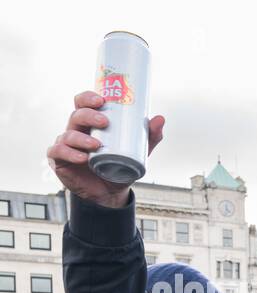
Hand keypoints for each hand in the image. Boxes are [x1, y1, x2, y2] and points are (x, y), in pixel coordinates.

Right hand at [47, 91, 164, 207]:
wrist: (111, 193)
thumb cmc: (120, 167)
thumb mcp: (137, 152)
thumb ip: (149, 137)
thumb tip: (160, 119)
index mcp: (90, 124)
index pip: (83, 103)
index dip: (88, 98)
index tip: (101, 100)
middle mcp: (76, 130)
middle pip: (76, 115)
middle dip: (89, 115)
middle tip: (104, 122)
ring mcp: (66, 144)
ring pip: (68, 134)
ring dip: (81, 138)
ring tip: (96, 145)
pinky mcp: (60, 160)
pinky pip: (59, 152)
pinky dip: (69, 153)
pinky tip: (82, 157)